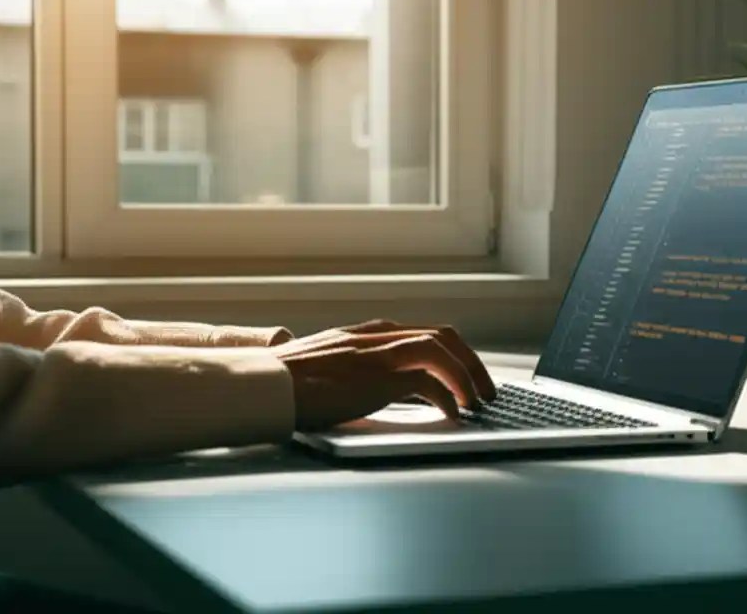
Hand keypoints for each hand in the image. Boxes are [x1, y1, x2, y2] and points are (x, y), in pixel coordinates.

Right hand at [271, 320, 495, 430]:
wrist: (261, 386)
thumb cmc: (286, 385)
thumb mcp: (328, 367)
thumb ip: (357, 369)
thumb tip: (385, 390)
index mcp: (367, 333)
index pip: (425, 333)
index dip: (455, 354)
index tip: (468, 376)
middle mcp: (376, 336)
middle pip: (443, 336)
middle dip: (471, 363)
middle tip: (486, 391)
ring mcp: (376, 353)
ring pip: (441, 351)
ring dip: (467, 377)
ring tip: (478, 403)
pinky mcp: (376, 377)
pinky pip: (427, 381)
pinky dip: (447, 396)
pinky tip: (453, 414)